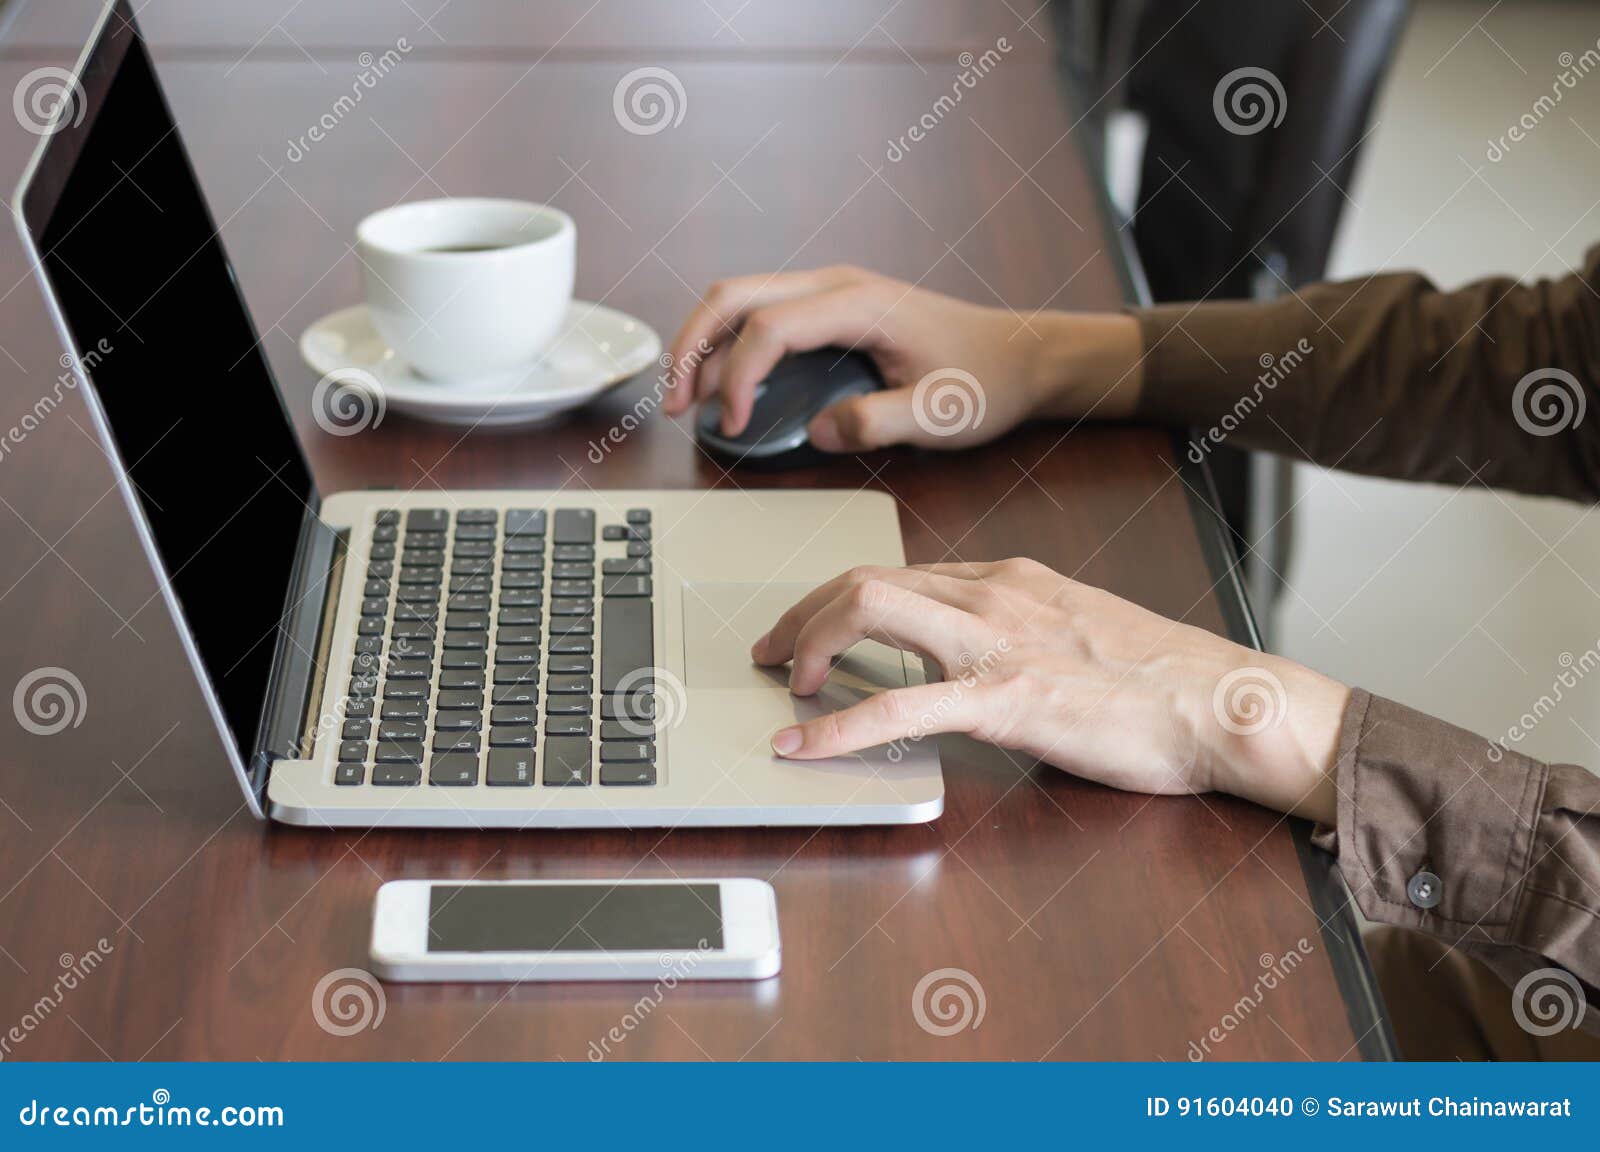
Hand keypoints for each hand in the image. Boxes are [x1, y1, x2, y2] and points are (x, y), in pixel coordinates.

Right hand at [663, 265, 1141, 448]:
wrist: (1020, 355)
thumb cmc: (986, 379)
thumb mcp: (940, 412)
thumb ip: (878, 421)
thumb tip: (819, 431)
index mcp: (857, 302)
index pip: (769, 326)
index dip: (737, 376)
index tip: (732, 424)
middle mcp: (835, 285)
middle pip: (734, 295)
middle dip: (692, 345)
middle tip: (672, 403)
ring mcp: (830, 292)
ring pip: (740, 299)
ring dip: (702, 342)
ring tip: (683, 398)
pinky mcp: (830, 309)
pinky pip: (761, 314)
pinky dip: (728, 344)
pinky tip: (722, 384)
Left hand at [752, 559, 1346, 823]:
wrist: (1226, 704)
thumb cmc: (1163, 680)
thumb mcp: (1076, 633)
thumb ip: (1018, 634)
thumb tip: (969, 662)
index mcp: (1009, 579)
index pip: (899, 574)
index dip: (836, 600)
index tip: (808, 629)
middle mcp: (992, 595)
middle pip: (862, 580)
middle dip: (800, 614)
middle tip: (770, 653)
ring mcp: (995, 642)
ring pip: (866, 610)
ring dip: (806, 644)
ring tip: (783, 684)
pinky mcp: (1004, 698)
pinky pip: (898, 706)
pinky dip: (835, 726)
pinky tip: (801, 746)